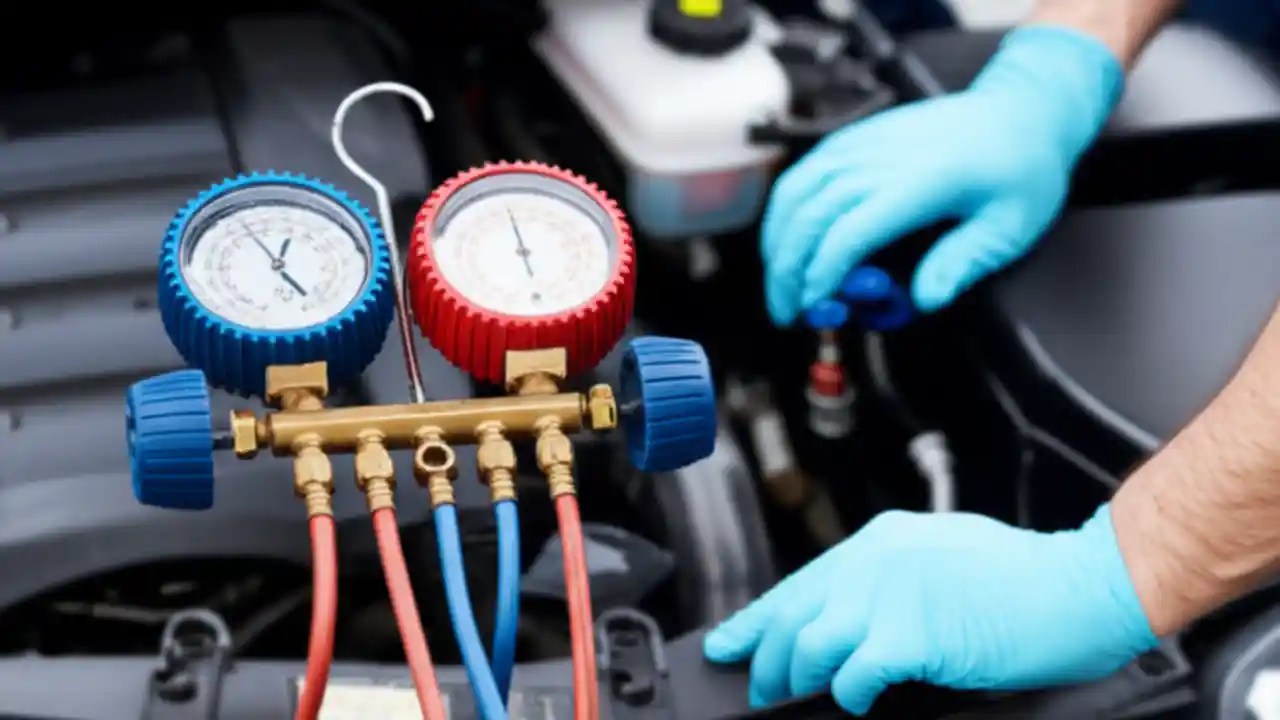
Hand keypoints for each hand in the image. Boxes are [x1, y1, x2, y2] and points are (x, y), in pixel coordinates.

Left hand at [703, 507, 1155, 714]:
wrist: (1084, 585)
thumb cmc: (1025, 581)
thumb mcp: (942, 559)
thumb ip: (890, 580)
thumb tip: (848, 620)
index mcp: (882, 540)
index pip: (799, 582)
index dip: (756, 617)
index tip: (728, 641)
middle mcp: (877, 558)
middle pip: (793, 613)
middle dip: (767, 656)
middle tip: (758, 686)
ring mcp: (892, 592)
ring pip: (809, 643)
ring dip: (796, 678)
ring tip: (791, 699)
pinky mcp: (913, 632)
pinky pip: (853, 673)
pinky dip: (846, 694)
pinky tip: (853, 702)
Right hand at [762, 26, 1123, 324]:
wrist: (1021, 109)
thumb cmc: (1020, 171)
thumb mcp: (1010, 226)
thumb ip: (963, 262)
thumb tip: (925, 299)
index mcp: (922, 182)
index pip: (849, 232)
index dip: (823, 275)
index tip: (815, 307)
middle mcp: (882, 158)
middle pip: (810, 216)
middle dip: (788, 270)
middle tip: (787, 311)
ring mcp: (863, 143)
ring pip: (795, 190)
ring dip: (777, 241)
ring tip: (782, 281)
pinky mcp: (855, 137)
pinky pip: (803, 172)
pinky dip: (785, 210)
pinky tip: (787, 240)